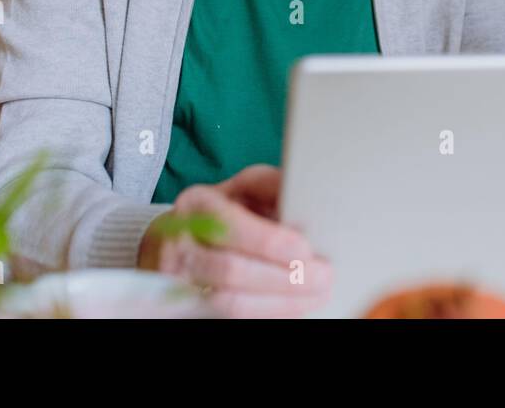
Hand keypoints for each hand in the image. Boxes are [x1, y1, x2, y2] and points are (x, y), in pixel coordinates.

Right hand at [139, 164, 331, 317]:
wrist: (186, 237)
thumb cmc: (230, 208)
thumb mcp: (249, 188)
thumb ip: (275, 190)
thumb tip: (311, 203)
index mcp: (199, 203)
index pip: (231, 225)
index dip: (269, 242)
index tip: (305, 250)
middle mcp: (182, 242)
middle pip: (229, 269)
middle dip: (282, 278)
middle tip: (323, 278)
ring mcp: (181, 278)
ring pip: (228, 301)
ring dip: (278, 302)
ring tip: (316, 294)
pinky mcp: (190, 304)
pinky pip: (229, 316)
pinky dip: (267, 313)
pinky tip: (293, 306)